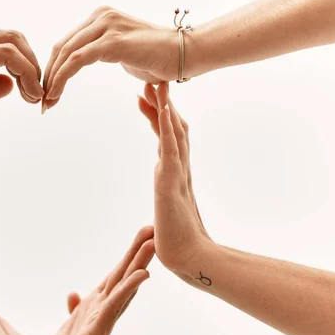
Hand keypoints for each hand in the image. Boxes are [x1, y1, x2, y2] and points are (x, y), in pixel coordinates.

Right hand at [0, 30, 43, 136]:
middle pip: (15, 38)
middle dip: (35, 65)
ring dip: (33, 69)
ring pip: (14, 42)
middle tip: (38, 94)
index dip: (27, 67)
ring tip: (35, 96)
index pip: (7, 45)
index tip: (33, 94)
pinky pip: (5, 54)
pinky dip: (25, 72)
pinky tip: (27, 93)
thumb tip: (9, 84)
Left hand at [40, 227, 154, 334]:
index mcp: (96, 308)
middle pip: (124, 276)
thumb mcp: (69, 329)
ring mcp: (102, 322)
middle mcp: (104, 312)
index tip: (144, 235)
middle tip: (155, 227)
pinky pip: (113, 308)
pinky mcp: (95, 334)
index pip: (116, 276)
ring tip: (152, 243)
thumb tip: (74, 294)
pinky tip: (141, 276)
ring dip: (137, 264)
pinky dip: (126, 290)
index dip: (129, 255)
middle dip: (138, 251)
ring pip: (123, 287)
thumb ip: (76, 310)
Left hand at [42, 6, 175, 110]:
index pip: (66, 43)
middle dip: (48, 76)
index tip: (47, 91)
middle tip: (41, 100)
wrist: (184, 55)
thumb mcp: (120, 52)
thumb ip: (100, 52)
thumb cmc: (156, 58)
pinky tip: (56, 94)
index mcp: (100, 18)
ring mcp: (107, 25)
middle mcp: (101, 16)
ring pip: (66, 53)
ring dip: (53, 80)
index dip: (52, 68)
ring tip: (47, 101)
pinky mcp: (112, 41)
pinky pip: (77, 60)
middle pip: (61, 47)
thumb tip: (81, 62)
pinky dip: (62, 78)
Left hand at [137, 83, 211, 276]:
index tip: (147, 98)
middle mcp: (180, 168)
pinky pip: (170, 147)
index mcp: (176, 174)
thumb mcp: (166, 212)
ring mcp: (178, 173)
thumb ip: (165, 201)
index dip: (159, 117)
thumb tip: (158, 203)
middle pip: (172, 128)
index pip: (168, 138)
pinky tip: (162, 108)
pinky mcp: (173, 180)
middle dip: (162, 103)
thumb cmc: (176, 239)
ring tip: (155, 83)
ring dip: (164, 106)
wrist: (187, 256)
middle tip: (151, 78)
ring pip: (173, 132)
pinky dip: (166, 126)